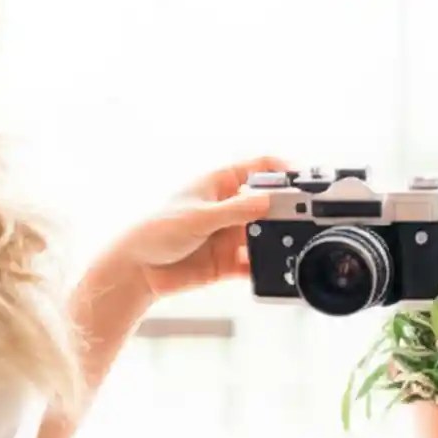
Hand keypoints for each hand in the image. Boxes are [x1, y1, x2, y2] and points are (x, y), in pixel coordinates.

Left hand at [115, 156, 286, 298]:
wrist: (135, 271)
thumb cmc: (154, 231)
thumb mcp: (197, 216)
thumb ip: (234, 210)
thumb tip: (268, 201)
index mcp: (219, 183)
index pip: (259, 167)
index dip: (283, 169)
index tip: (302, 179)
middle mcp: (229, 207)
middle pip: (268, 202)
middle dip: (286, 209)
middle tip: (301, 217)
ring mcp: (230, 235)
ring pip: (266, 234)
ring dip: (278, 240)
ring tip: (288, 245)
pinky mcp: (228, 262)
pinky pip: (256, 264)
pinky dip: (266, 267)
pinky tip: (273, 270)